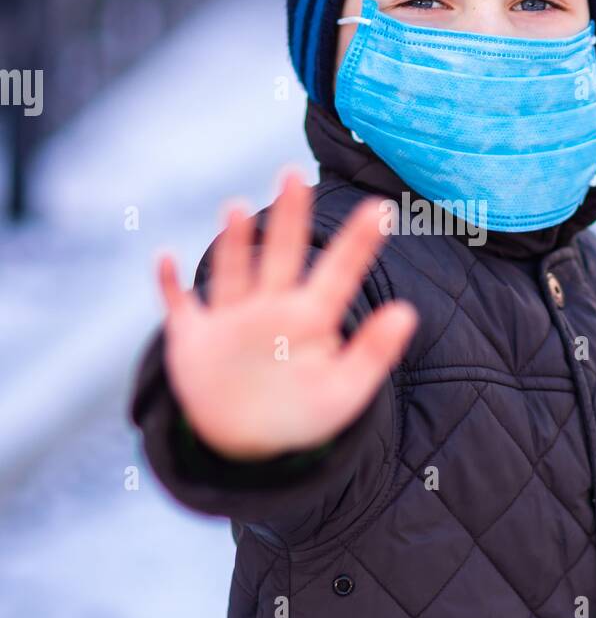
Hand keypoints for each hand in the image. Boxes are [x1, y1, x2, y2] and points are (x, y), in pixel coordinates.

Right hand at [155, 170, 416, 459]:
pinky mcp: (193, 340)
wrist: (244, 443)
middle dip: (288, 218)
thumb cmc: (298, 415)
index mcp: (309, 318)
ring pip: (233, 274)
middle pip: (281, 255)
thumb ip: (372, 353)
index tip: (380, 209)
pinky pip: (179, 308)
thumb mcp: (343, 392)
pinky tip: (165, 258)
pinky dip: (169, 286)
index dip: (358, 243)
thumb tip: (408, 312)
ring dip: (232, 244)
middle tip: (295, 175)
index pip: (338, 273)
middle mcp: (270, 309)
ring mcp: (229, 322)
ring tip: (235, 208)